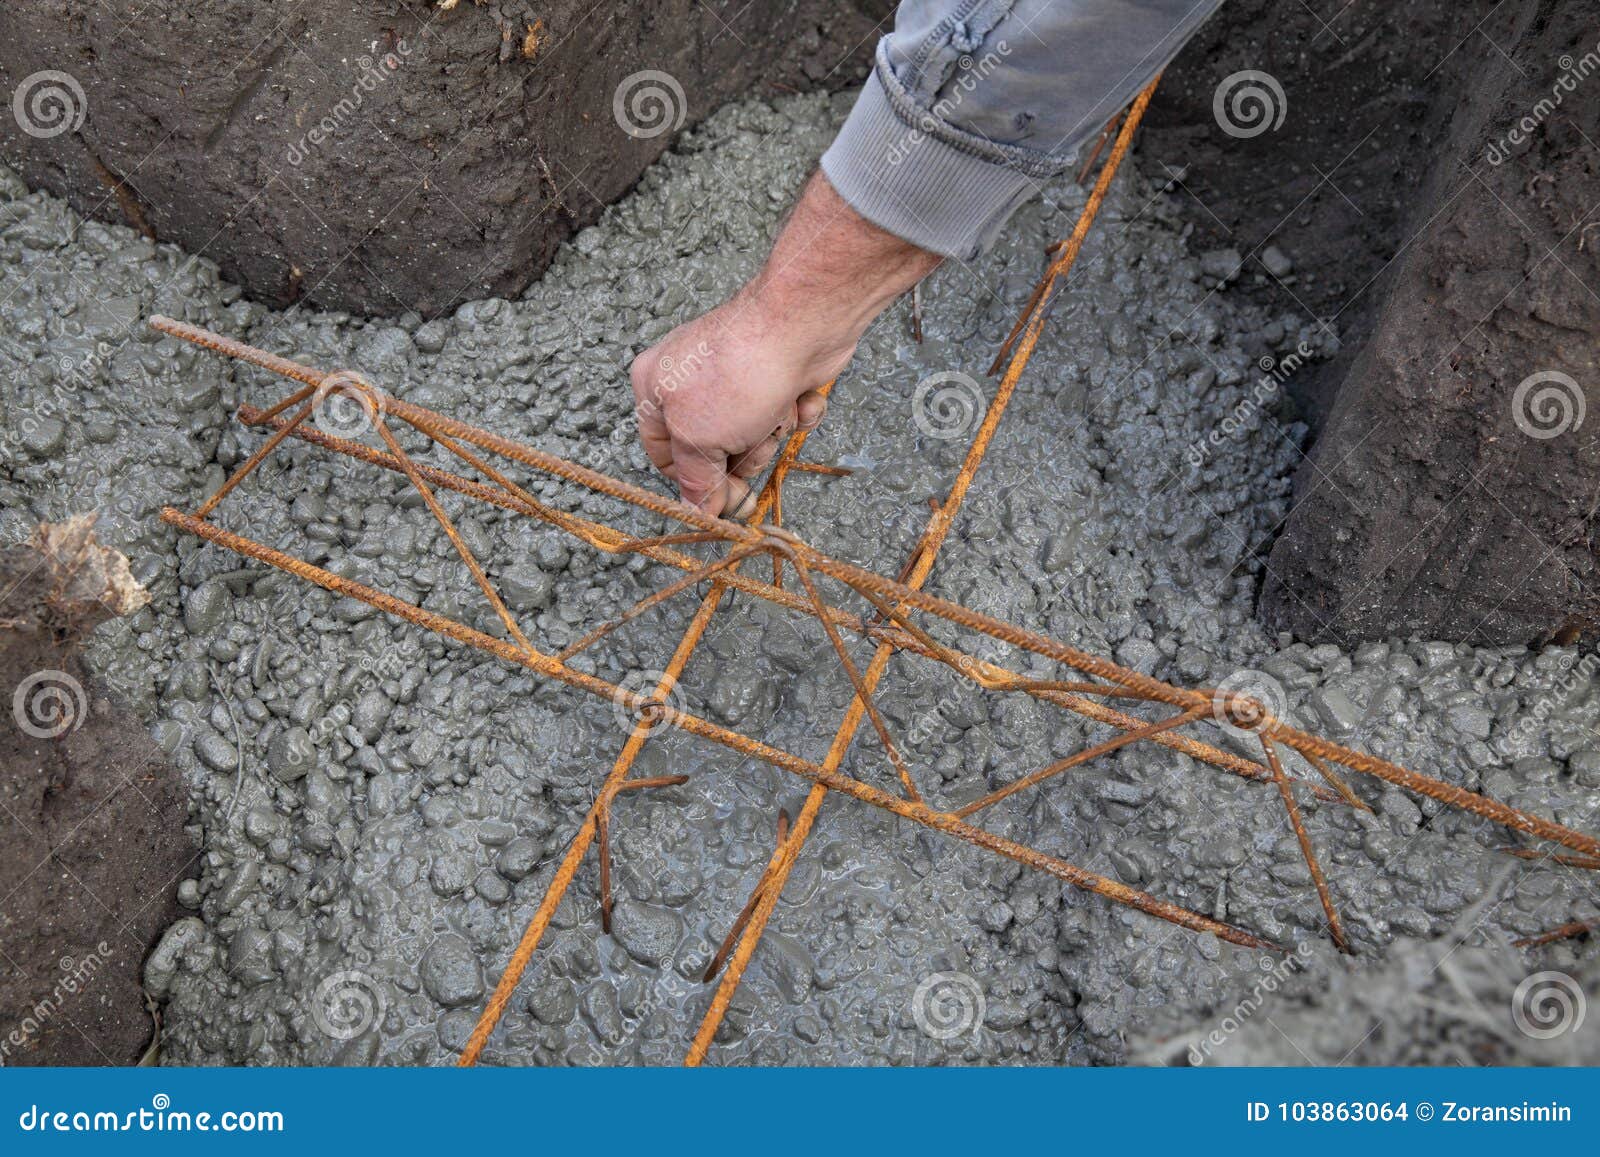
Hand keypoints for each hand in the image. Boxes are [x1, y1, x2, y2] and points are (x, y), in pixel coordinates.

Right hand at [630, 291, 841, 518]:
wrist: (801, 327)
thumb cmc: (739, 372)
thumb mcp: (699, 440)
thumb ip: (696, 482)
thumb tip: (695, 511)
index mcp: (655, 388)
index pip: (665, 456)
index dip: (695, 483)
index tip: (722, 500)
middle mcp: (690, 380)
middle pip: (714, 452)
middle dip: (742, 454)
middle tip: (752, 438)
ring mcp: (735, 377)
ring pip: (753, 437)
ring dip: (772, 432)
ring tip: (774, 409)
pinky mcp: (775, 375)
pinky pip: (784, 415)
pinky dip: (796, 412)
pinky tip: (797, 395)